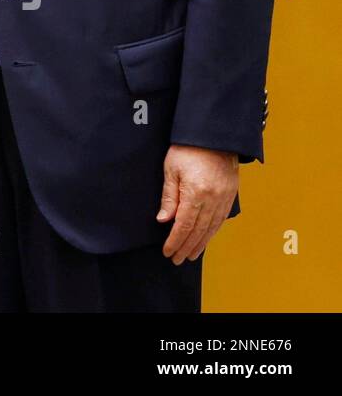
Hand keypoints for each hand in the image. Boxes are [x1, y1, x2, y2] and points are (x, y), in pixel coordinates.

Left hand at [156, 144, 238, 263]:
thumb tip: (164, 220)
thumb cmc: (187, 149)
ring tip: (191, 255)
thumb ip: (169, 197)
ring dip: (201, 244)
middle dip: (187, 247)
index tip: (168, 252)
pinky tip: (205, 238)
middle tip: (177, 259)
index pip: (184, 225)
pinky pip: (221, 220)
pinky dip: (212, 232)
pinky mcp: (230, 196)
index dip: (176, 241)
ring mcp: (224, 199)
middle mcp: (213, 199)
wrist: (214, 136)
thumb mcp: (171, 169)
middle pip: (199, 231)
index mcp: (196, 193)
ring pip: (212, 229)